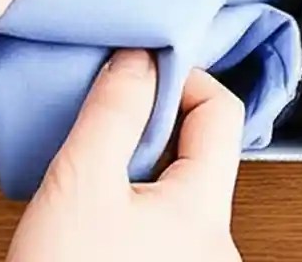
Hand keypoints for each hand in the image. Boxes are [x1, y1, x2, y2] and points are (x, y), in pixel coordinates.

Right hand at [9, 50, 243, 261]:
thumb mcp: (79, 185)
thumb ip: (112, 112)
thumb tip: (138, 58)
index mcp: (207, 211)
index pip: (222, 109)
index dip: (181, 76)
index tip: (137, 69)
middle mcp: (214, 243)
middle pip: (197, 150)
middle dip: (150, 124)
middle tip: (102, 114)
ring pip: (173, 188)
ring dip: (134, 164)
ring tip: (89, 163)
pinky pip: (158, 223)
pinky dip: (127, 201)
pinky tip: (88, 208)